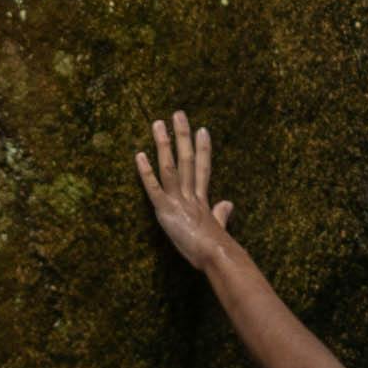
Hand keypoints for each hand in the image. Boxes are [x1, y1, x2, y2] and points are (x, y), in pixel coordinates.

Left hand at [136, 110, 239, 270]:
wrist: (216, 254)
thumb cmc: (217, 246)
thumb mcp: (219, 226)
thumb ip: (221, 213)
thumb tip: (228, 203)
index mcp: (203, 199)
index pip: (203, 167)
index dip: (203, 148)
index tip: (202, 129)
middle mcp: (191, 194)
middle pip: (188, 158)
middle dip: (183, 135)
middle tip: (178, 113)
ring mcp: (178, 200)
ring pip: (171, 166)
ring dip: (164, 144)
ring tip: (158, 124)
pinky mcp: (166, 209)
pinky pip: (154, 187)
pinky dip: (146, 171)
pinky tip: (139, 155)